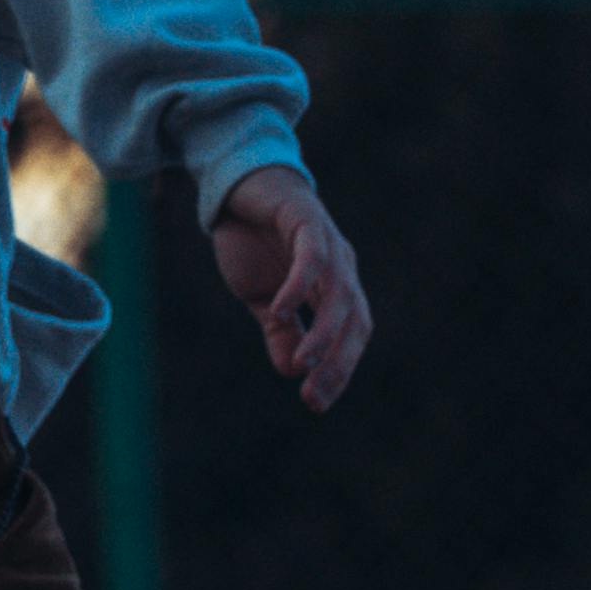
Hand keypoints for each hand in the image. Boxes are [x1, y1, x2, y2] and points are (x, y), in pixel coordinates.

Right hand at [207, 163, 371, 410]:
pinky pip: (311, 257)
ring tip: (306, 364)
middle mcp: (340, 265)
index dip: (340, 368)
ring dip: (325, 332)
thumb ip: (280, 331)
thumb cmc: (254, 240)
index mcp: (334, 285)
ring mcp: (327, 241)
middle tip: (313, 396)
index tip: (316, 402)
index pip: (352, 333)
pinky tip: (280, 310)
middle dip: (338, 361)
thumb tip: (294, 370)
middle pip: (354, 319)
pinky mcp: (305, 219)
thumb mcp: (263, 297)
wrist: (236, 187)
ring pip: (338, 293)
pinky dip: (298, 285)